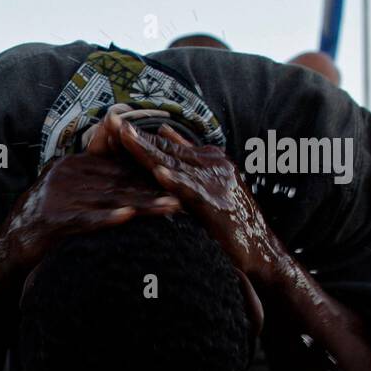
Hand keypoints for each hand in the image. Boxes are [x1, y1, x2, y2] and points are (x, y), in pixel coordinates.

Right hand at [3, 149, 179, 268]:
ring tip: (172, 209)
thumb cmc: (45, 220)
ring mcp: (59, 195)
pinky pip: (86, 218)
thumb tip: (126, 178)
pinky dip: (108, 218)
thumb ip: (94, 178)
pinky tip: (128, 217)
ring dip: (144, 204)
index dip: (149, 176)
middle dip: (155, 190)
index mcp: (73, 163)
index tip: (178, 183)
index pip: (119, 167)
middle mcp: (66, 173)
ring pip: (111, 198)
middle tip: (186, 197)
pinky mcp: (53, 218)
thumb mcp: (67, 191)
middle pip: (120, 182)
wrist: (9, 245)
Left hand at [119, 122, 276, 277]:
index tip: (114, 123)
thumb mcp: (208, 182)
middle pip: (167, 149)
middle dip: (138, 136)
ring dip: (148, 151)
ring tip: (126, 138)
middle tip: (112, 122)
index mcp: (208, 158)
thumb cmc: (230, 217)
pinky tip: (158, 173)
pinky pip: (191, 191)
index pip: (166, 143)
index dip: (140, 134)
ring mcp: (215, 182)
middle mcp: (212, 164)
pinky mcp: (216, 203)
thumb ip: (186, 156)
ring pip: (174, 164)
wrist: (259, 248)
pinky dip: (175, 181)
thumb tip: (163, 130)